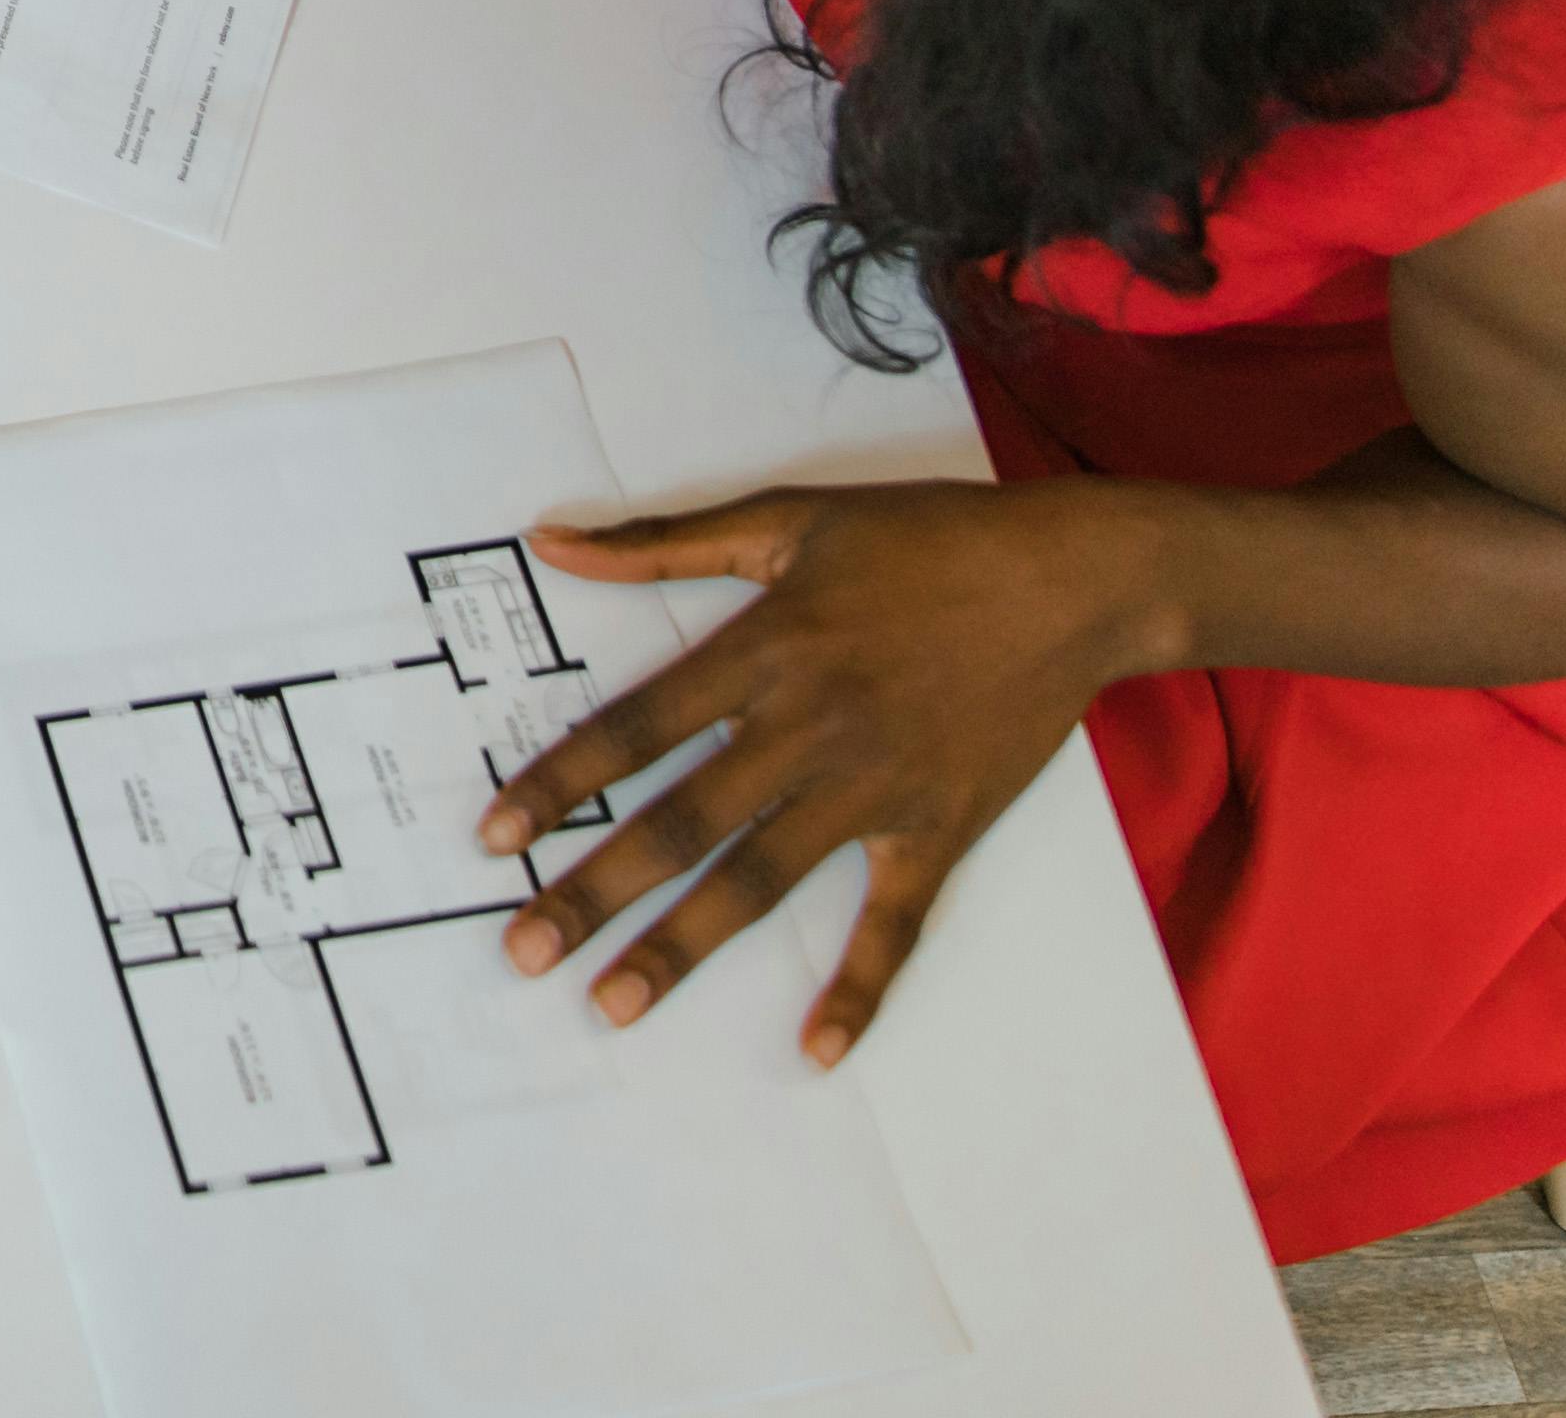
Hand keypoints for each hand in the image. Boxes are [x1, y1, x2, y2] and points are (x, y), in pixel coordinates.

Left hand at [478, 481, 1162, 1064]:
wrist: (1069, 578)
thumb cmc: (925, 538)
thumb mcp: (787, 518)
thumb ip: (663, 544)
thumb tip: (552, 541)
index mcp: (762, 648)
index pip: (635, 728)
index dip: (560, 782)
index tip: (496, 837)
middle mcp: (807, 727)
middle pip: (681, 821)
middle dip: (596, 891)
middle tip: (524, 952)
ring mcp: (875, 787)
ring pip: (760, 878)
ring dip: (683, 945)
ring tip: (614, 1002)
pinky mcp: (939, 827)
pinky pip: (894, 923)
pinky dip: (860, 988)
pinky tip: (818, 1048)